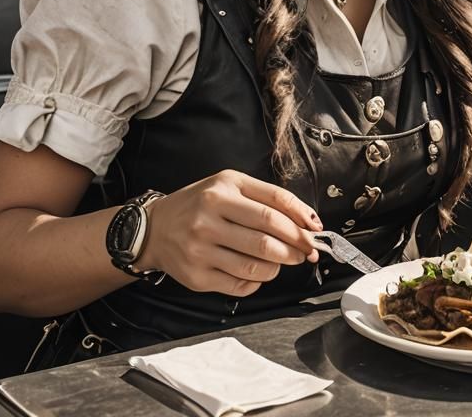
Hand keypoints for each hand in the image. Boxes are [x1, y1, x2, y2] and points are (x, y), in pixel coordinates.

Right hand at [139, 170, 320, 296]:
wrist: (155, 229)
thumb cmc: (200, 203)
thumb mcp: (229, 185)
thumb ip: (266, 197)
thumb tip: (306, 220)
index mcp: (222, 190)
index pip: (273, 205)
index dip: (301, 218)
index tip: (316, 228)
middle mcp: (209, 218)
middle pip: (267, 238)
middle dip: (296, 246)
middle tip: (308, 250)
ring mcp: (201, 250)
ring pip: (256, 266)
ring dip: (279, 266)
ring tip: (284, 260)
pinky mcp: (197, 277)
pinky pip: (240, 285)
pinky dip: (258, 282)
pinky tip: (258, 272)